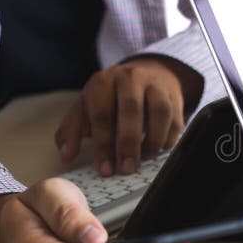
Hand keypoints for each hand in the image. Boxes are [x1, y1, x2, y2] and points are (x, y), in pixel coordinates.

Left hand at [56, 56, 201, 175]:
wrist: (147, 73)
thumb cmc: (111, 97)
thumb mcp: (86, 107)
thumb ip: (73, 130)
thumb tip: (66, 155)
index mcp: (104, 81)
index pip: (102, 114)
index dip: (103, 145)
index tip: (105, 169)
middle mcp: (131, 77)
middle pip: (131, 110)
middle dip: (128, 144)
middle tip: (126, 169)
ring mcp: (156, 85)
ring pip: (159, 112)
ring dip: (152, 141)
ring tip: (143, 160)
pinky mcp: (175, 97)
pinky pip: (176, 120)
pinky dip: (167, 140)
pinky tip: (157, 151)